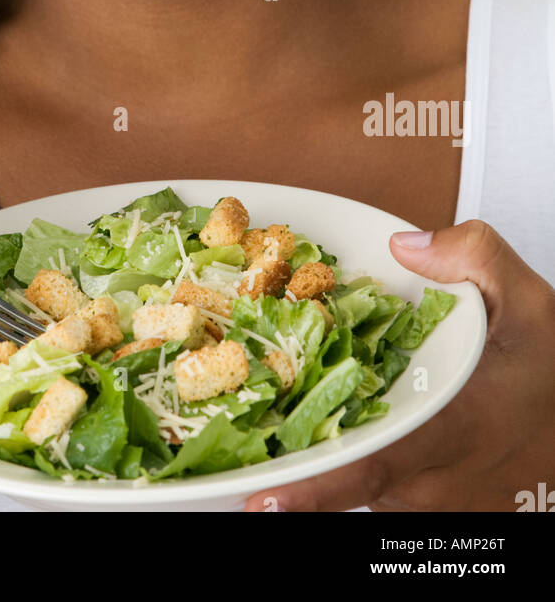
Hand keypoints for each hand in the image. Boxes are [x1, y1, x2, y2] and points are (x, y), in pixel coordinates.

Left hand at [244, 219, 554, 511]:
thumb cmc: (554, 368)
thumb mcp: (528, 300)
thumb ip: (472, 256)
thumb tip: (404, 246)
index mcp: (453, 429)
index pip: (371, 467)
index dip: (314, 488)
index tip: (261, 498)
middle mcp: (436, 481)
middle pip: (347, 484)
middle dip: (291, 473)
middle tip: (234, 467)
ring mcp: (434, 504)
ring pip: (359, 491)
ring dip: (317, 471)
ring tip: (261, 451)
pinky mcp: (433, 510)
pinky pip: (378, 494)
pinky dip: (346, 472)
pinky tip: (314, 446)